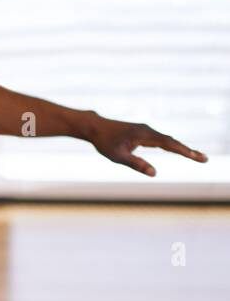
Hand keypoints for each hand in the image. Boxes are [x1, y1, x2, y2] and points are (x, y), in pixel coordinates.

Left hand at [88, 116, 206, 175]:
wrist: (95, 127)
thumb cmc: (104, 142)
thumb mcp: (118, 157)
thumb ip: (136, 164)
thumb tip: (154, 173)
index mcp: (143, 135)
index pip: (167, 144)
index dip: (183, 151)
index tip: (195, 156)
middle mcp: (147, 130)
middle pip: (171, 142)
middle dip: (188, 151)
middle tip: (204, 159)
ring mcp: (146, 130)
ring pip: (168, 140)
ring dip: (182, 148)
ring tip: (197, 157)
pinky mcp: (144, 132)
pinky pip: (162, 140)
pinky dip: (173, 146)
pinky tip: (181, 151)